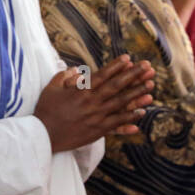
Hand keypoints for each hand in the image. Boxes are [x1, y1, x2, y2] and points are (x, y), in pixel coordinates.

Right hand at [33, 55, 154, 151]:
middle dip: (133, 75)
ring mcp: (96, 117)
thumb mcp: (51, 89)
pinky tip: (142, 111)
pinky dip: (130, 117)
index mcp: (80, 91)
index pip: (102, 76)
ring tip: (150, 85)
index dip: (116, 66)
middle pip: (116, 87)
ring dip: (137, 94)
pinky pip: (117, 123)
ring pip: (121, 103)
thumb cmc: (45, 111)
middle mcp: (91, 102)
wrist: (43, 136)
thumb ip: (63, 76)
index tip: (128, 58)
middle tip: (147, 67)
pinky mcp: (97, 130)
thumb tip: (75, 70)